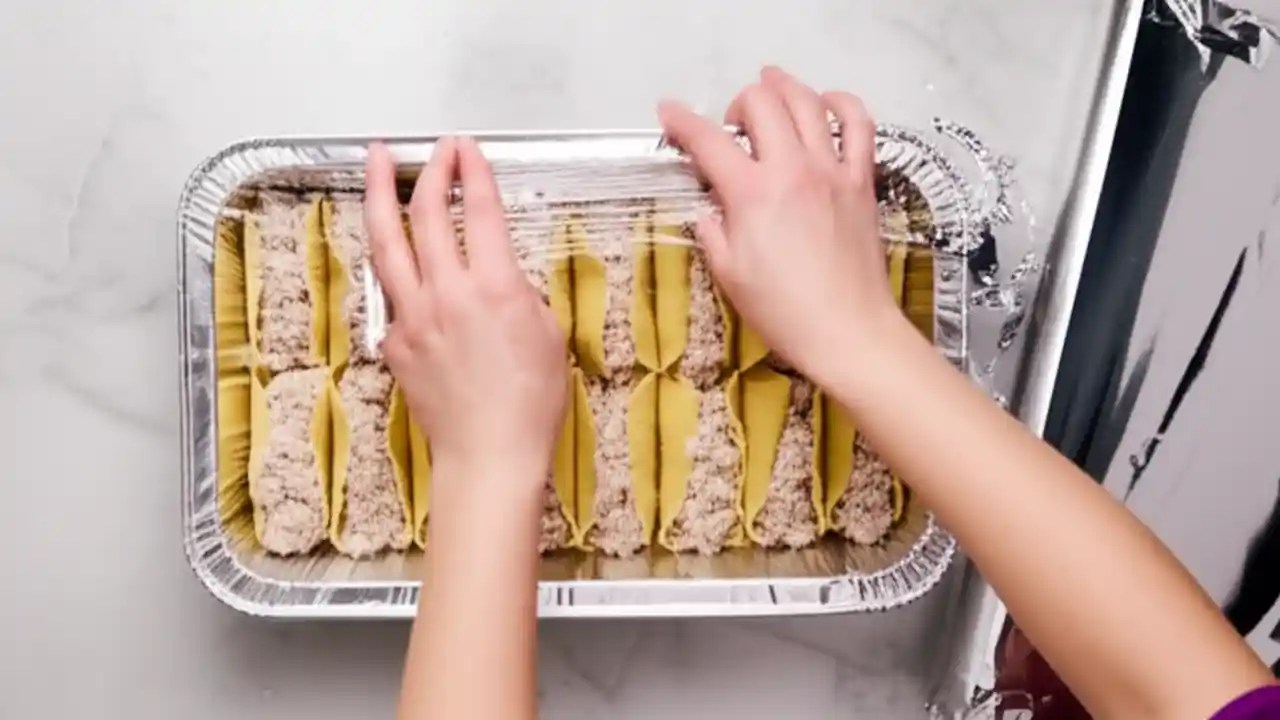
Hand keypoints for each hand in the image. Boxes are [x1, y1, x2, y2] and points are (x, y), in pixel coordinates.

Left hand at [364, 137, 568, 490]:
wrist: (489, 455)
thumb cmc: (531, 404)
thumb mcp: (547, 333)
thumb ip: (518, 292)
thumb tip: (497, 276)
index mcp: (494, 287)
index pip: (478, 210)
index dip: (472, 171)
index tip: (467, 150)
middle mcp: (447, 294)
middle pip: (425, 214)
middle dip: (428, 171)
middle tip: (431, 149)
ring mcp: (412, 317)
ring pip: (387, 243)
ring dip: (380, 196)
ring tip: (376, 164)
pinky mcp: (394, 343)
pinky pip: (390, 296)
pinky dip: (396, 271)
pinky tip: (402, 264)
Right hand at [657, 67, 906, 386]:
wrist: (848, 330)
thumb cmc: (784, 312)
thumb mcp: (728, 274)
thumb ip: (713, 230)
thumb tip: (711, 209)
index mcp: (751, 194)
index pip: (707, 141)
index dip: (681, 121)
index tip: (668, 114)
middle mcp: (792, 170)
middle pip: (761, 103)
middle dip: (736, 103)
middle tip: (730, 125)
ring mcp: (831, 171)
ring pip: (808, 102)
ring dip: (783, 87)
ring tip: (770, 86)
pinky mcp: (861, 182)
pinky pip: (859, 125)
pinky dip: (842, 104)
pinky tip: (827, 103)